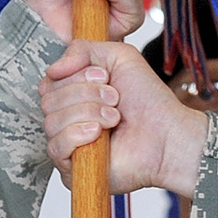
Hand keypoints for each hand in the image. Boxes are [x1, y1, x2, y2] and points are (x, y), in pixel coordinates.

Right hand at [41, 40, 207, 192]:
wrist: (168, 136)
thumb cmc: (149, 102)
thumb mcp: (119, 56)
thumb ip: (82, 49)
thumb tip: (52, 69)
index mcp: (75, 95)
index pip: (49, 83)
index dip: (73, 76)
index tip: (103, 76)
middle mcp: (69, 119)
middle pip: (48, 101)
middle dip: (85, 94)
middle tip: (114, 99)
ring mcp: (70, 145)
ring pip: (51, 122)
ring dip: (88, 113)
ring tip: (114, 117)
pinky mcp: (72, 169)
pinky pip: (56, 147)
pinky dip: (77, 135)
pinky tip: (99, 133)